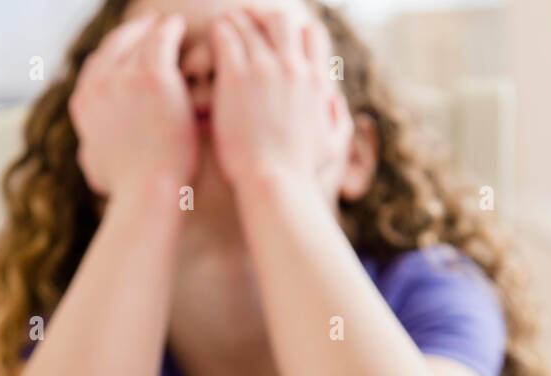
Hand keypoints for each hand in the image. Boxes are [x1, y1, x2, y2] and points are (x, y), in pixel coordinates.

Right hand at [69, 13, 196, 200]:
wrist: (148, 193)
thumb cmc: (129, 189)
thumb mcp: (96, 169)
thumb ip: (91, 149)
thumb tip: (87, 145)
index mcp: (83, 104)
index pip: (96, 65)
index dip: (114, 54)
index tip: (129, 49)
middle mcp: (98, 85)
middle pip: (116, 46)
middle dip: (132, 33)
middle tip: (150, 27)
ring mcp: (124, 78)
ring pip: (140, 40)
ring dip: (153, 28)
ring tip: (168, 25)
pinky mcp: (153, 75)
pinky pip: (162, 39)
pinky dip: (170, 29)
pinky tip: (179, 26)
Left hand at [209, 8, 351, 195]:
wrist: (274, 183)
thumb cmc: (301, 173)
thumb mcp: (331, 146)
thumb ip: (338, 120)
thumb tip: (336, 101)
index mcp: (316, 80)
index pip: (312, 35)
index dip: (295, 32)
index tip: (279, 39)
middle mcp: (293, 67)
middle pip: (282, 19)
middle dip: (264, 17)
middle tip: (249, 22)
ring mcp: (264, 68)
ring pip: (249, 23)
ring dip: (237, 20)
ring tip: (226, 24)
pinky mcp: (236, 76)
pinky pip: (225, 36)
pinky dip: (219, 31)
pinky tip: (213, 37)